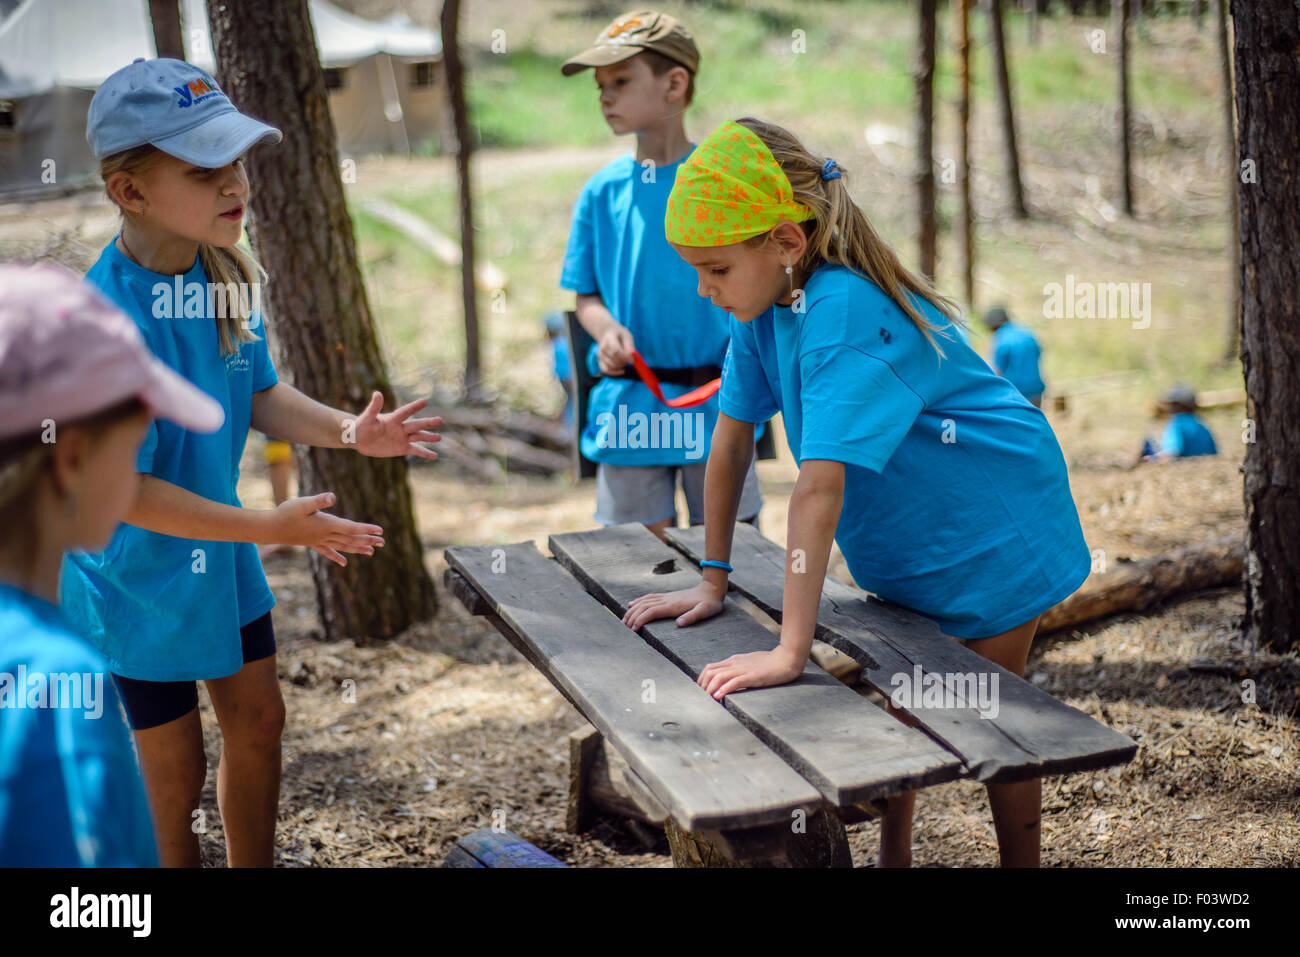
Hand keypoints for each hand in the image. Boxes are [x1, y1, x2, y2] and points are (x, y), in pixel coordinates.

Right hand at [268, 492, 384, 566]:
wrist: (270, 529)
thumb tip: (332, 497)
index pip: (351, 528)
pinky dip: (337, 556)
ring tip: (372, 552)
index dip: (366, 529)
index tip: (380, 531)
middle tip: (383, 542)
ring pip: (343, 546)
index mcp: (326, 524)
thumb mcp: (302, 503)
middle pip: (351, 538)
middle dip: (367, 540)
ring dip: (358, 548)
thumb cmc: (286, 513)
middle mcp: (325, 535)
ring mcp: (319, 541)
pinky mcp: (312, 543)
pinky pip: (328, 552)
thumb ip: (318, 501)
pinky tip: (344, 563)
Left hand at [351, 391, 441, 458]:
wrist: (359, 439)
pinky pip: (415, 450)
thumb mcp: (366, 418)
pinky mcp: (401, 448)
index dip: (414, 407)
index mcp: (392, 419)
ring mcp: (402, 438)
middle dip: (427, 423)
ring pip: (418, 437)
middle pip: (416, 425)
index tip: (424, 401)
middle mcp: (400, 427)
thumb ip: (374, 407)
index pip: (405, 412)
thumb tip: (377, 393)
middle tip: (440, 420)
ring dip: (428, 438)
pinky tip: (434, 455)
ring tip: (439, 437)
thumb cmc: (360, 426)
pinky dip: (425, 453)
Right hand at [597, 326, 634, 375]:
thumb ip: (629, 344)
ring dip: (621, 366)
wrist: (607, 333)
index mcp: (609, 338)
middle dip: (624, 361)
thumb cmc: (619, 334)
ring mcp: (600, 355)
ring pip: (611, 366)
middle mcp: (603, 347)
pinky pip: (606, 370)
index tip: (632, 359)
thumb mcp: (627, 335)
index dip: (625, 357)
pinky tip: (622, 371)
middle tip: (630, 359)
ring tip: (625, 361)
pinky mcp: (600, 361)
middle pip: (614, 359)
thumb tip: (631, 354)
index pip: (615, 350)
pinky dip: (615, 373)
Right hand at [623, 581, 723, 629]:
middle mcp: (667, 600)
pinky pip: (649, 597)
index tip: (633, 629)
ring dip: (633, 610)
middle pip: (644, 607)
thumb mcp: (704, 612)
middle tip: (624, 627)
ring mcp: (666, 597)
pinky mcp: (667, 596)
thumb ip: (692, 617)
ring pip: (644, 602)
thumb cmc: (709, 604)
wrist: (711, 590)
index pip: (652, 612)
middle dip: (632, 616)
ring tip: (624, 619)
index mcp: (673, 606)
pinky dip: (639, 601)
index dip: (641, 619)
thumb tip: (679, 624)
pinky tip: (632, 604)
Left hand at [697, 646, 804, 700]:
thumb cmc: (770, 662)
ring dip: (710, 689)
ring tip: (708, 700)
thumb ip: (739, 668)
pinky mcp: (752, 676)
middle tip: (702, 698)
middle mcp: (735, 663)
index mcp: (733, 660)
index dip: (702, 680)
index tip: (701, 691)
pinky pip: (734, 682)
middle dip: (702, 686)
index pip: (710, 668)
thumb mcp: (749, 663)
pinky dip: (723, 689)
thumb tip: (729, 679)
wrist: (786, 658)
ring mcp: (743, 669)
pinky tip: (719, 697)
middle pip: (710, 672)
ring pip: (718, 677)